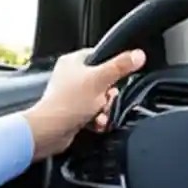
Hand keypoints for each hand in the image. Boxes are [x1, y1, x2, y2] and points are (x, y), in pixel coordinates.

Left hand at [23, 48, 145, 159]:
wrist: (49, 131)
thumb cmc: (68, 103)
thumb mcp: (100, 80)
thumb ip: (120, 66)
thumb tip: (138, 55)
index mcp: (73, 61)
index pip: (99, 56)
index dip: (112, 66)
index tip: (119, 76)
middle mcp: (70, 76)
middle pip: (103, 81)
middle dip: (109, 95)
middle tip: (107, 100)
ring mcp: (70, 95)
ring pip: (99, 99)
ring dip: (105, 109)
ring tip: (101, 115)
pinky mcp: (71, 112)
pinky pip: (92, 113)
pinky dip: (97, 119)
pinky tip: (97, 123)